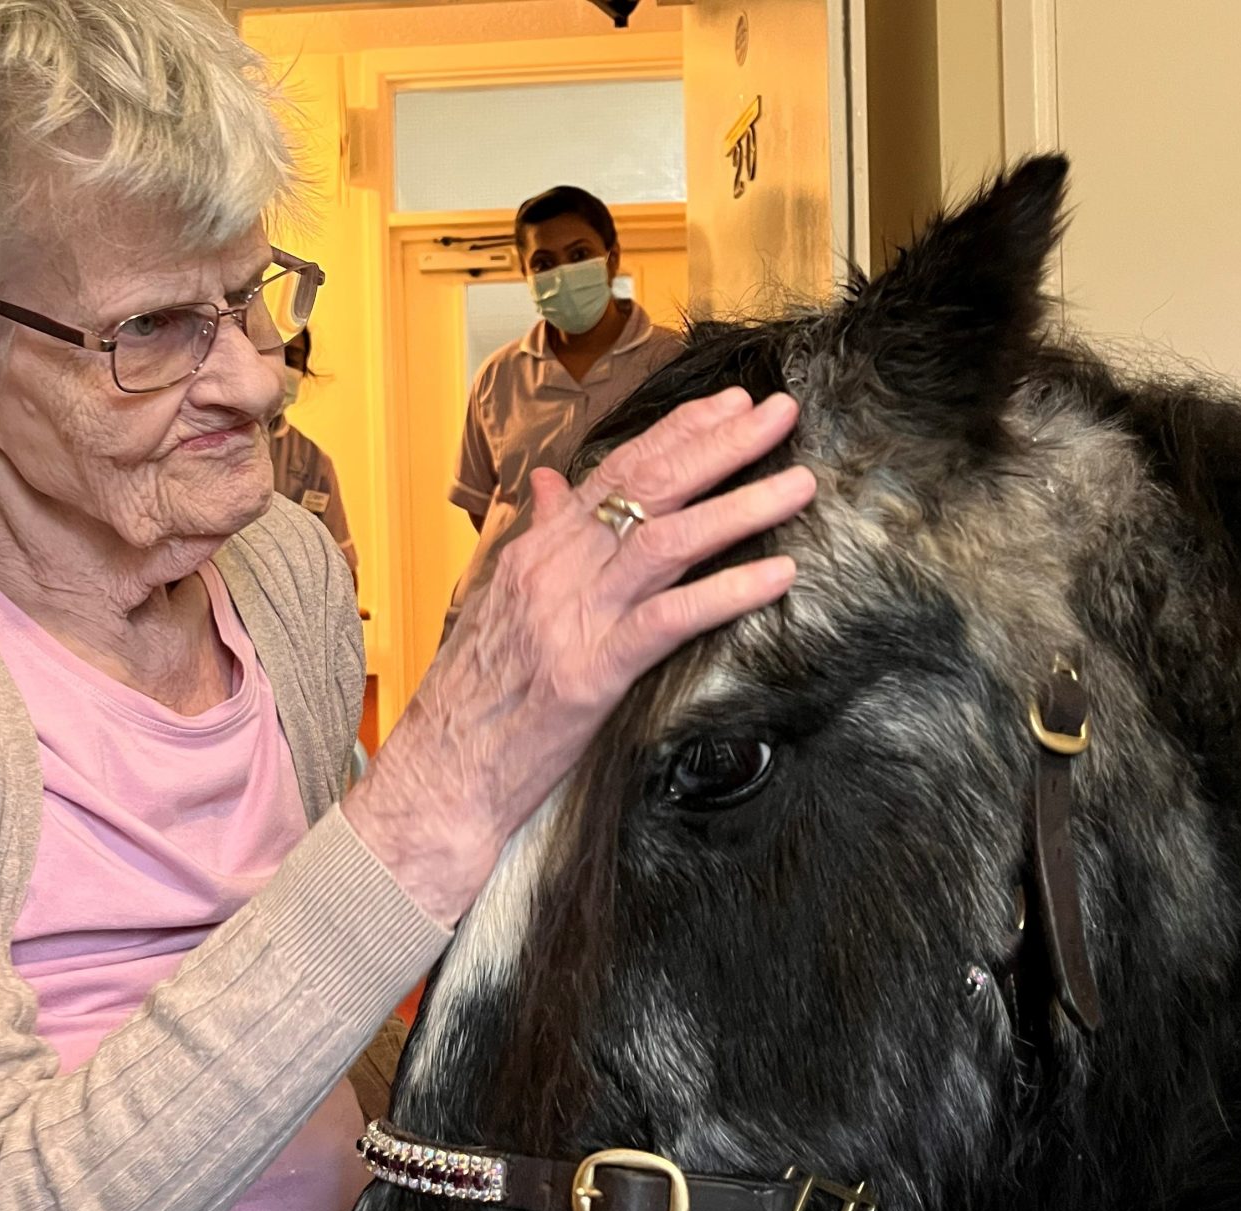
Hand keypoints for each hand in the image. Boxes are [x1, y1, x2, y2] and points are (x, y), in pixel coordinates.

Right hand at [344, 388, 814, 923]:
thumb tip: (556, 485)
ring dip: (740, 507)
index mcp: (536, 553)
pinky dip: (728, 592)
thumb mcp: (500, 606)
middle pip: (647, 489)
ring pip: (666, 541)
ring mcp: (573, 619)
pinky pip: (670, 620)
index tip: (730, 405)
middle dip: (721, 445)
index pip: (614, 472)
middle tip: (780, 414)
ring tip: (799, 484)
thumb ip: (539, 540)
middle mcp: (554, 571)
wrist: (440, 774)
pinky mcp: (592, 673)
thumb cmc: (473, 700)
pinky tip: (778, 575)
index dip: (678, 433)